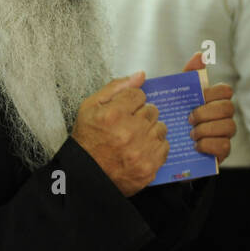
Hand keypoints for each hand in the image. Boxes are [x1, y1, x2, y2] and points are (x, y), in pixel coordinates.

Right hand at [71, 71, 168, 196]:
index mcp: (114, 114)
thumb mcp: (90, 107)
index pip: (139, 95)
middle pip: (152, 110)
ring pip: (161, 127)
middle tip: (129, 126)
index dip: (131, 102)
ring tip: (135, 138)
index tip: (124, 111)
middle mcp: (130, 132)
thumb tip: (141, 75)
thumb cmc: (87, 139)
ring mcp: (141, 151)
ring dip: (150, 130)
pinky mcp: (149, 166)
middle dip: (141, 116)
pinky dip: (155, 147)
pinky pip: (164, 146)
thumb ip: (116, 87)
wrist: (85, 175)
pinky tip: (141, 149)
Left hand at [181, 51, 235, 164]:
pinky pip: (224, 146)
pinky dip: (208, 145)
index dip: (212, 94)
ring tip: (191, 134)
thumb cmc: (177, 117)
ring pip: (229, 126)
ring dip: (207, 129)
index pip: (226, 90)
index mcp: (215, 100)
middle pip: (228, 108)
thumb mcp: (180, 96)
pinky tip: (196, 146)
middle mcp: (225, 115)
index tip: (196, 99)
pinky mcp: (223, 152)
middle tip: (189, 119)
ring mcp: (226, 133)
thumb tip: (201, 54)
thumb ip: (189, 75)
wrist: (168, 148)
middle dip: (207, 113)